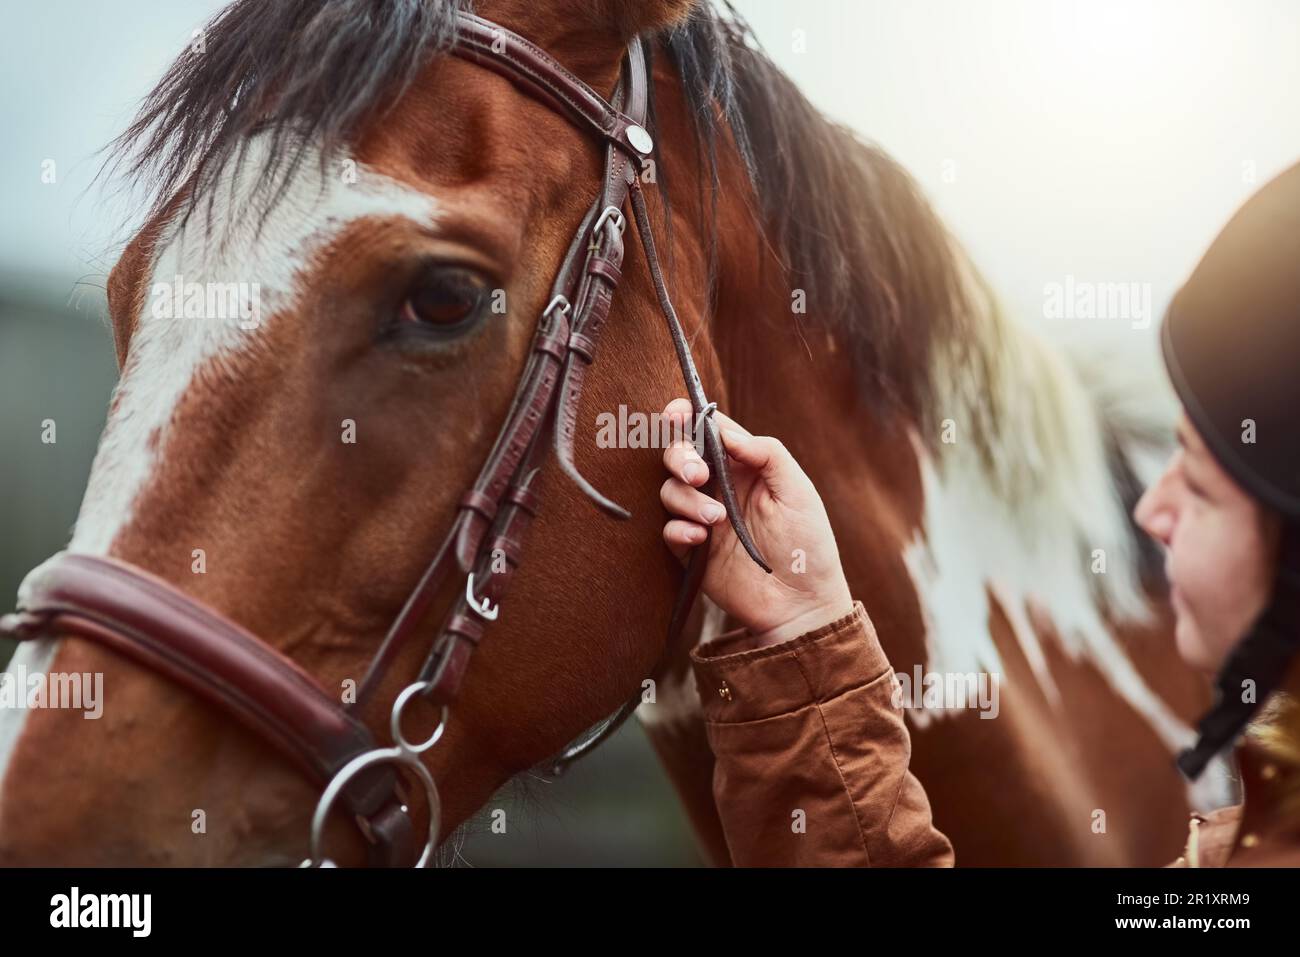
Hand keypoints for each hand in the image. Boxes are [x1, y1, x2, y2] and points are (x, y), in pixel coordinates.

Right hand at [659, 398, 852, 646]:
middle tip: (698, 475)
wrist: (802, 605)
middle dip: (680, 458)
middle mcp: (721, 488)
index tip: (675, 414)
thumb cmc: (808, 545)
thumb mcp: (798, 491)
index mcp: (746, 467)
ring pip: (670, 491)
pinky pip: (668, 530)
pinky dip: (678, 529)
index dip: (687, 417)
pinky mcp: (693, 551)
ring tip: (715, 520)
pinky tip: (700, 539)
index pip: (709, 432)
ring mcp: (704, 519)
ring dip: (686, 499)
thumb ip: (766, 453)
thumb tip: (725, 432)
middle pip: (679, 456)